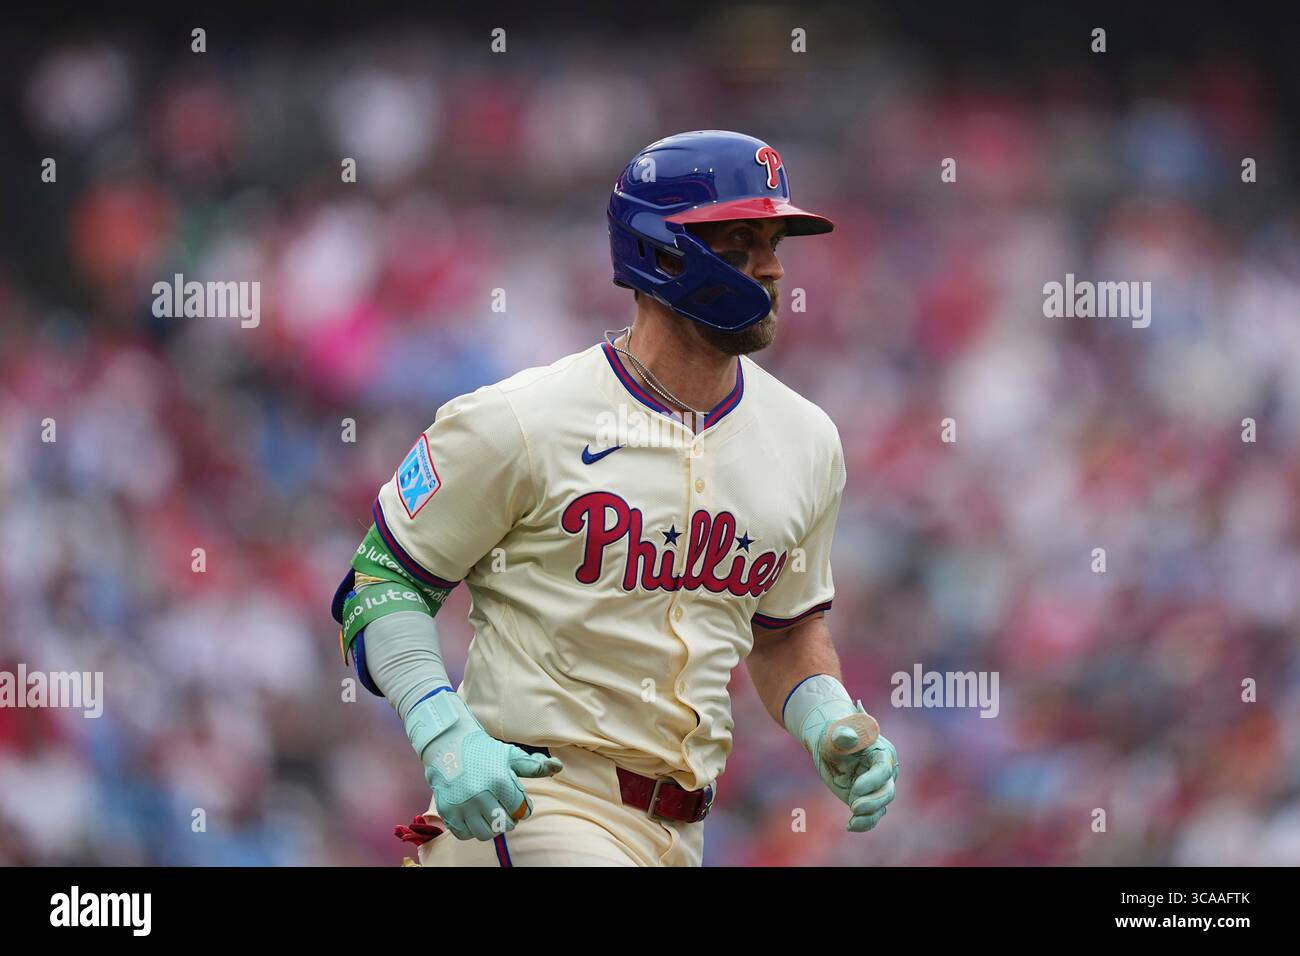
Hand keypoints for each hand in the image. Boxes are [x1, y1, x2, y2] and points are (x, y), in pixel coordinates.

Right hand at [411, 692, 562, 840]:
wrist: (449, 745)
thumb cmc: (484, 752)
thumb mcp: (511, 756)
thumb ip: (535, 766)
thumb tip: (557, 766)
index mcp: (500, 781)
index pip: (521, 810)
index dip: (523, 808)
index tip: (517, 803)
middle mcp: (480, 795)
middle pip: (504, 826)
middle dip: (509, 820)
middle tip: (505, 810)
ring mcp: (462, 805)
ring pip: (485, 834)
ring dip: (491, 828)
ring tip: (491, 815)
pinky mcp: (447, 811)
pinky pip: (464, 834)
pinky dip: (472, 830)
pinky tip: (474, 816)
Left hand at [803, 701, 898, 832]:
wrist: (830, 747)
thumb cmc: (835, 735)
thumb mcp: (836, 734)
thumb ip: (842, 735)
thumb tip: (848, 736)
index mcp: (882, 753)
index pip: (884, 770)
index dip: (872, 781)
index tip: (855, 788)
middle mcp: (885, 772)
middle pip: (887, 792)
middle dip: (872, 802)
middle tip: (853, 806)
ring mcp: (877, 788)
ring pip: (881, 807)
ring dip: (868, 816)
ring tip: (852, 821)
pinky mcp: (868, 799)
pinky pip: (871, 816)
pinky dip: (864, 823)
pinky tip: (850, 826)